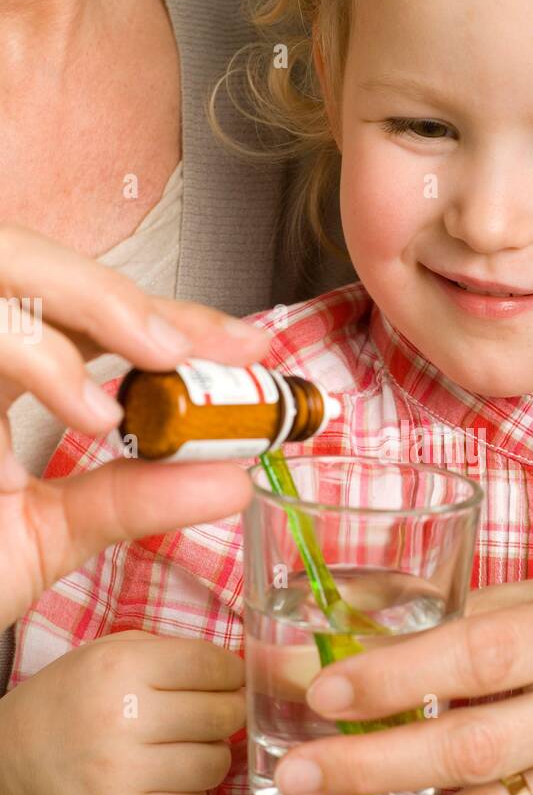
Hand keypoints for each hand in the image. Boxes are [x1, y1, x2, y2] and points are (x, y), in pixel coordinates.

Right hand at [0, 224, 268, 632]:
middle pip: (30, 261)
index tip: (247, 348)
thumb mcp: (54, 532)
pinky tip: (54, 443)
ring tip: (123, 396)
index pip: (88, 312)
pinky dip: (16, 378)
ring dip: (72, 325)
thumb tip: (234, 478)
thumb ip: (135, 497)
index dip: (168, 316)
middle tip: (188, 349)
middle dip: (117, 295)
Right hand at [0, 631, 243, 794]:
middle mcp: (121, 716)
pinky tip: (174, 782)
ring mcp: (121, 770)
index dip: (234, 672)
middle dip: (231, 713)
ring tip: (192, 748)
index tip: (232, 679)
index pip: (211, 664)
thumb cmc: (76, 696)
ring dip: (214, 757)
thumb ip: (172, 651)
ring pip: (215, 764)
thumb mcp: (110, 651)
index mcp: (120, 666)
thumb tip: (238, 669)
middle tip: (218, 715)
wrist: (15, 760)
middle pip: (222, 715)